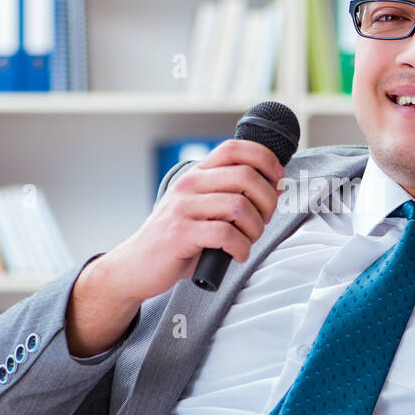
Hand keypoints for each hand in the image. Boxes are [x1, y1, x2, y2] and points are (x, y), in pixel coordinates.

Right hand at [110, 138, 285, 302]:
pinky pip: (226, 234)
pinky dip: (241, 248)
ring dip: (255, 229)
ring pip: (239, 207)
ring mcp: (183, 208)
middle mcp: (189, 186)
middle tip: (264, 220)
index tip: (276, 180)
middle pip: (245, 176)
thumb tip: (274, 187)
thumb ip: (230, 196)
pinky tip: (237, 255)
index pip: (234, 148)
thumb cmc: (177, 240)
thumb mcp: (201, 209)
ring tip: (248, 240)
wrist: (137, 266)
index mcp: (196, 175)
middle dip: (267, 201)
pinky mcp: (180, 234)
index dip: (264, 159)